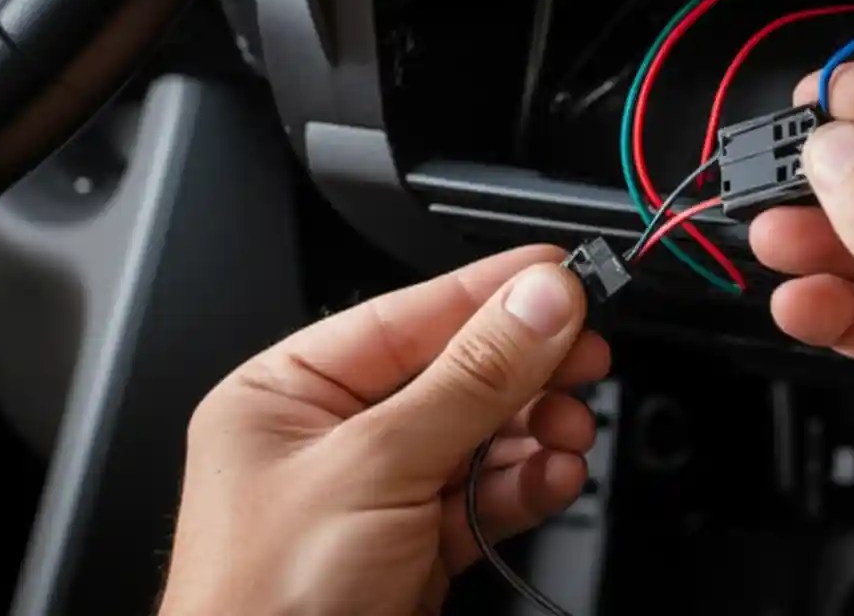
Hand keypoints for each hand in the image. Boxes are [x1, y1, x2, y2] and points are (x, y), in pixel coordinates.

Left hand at [158, 246, 608, 615]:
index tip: (559, 270)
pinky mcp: (417, 546)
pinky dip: (529, 484)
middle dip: (525, 366)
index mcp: (287, 393)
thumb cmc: (266, 602)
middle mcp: (332, 437)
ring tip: (571, 428)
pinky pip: (487, 496)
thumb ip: (469, 379)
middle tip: (587, 350)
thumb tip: (538, 302)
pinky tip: (556, 474)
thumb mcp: (376, 464)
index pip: (406, 315)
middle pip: (453, 373)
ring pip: (480, 435)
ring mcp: (378, 494)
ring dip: (536, 429)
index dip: (488, 289)